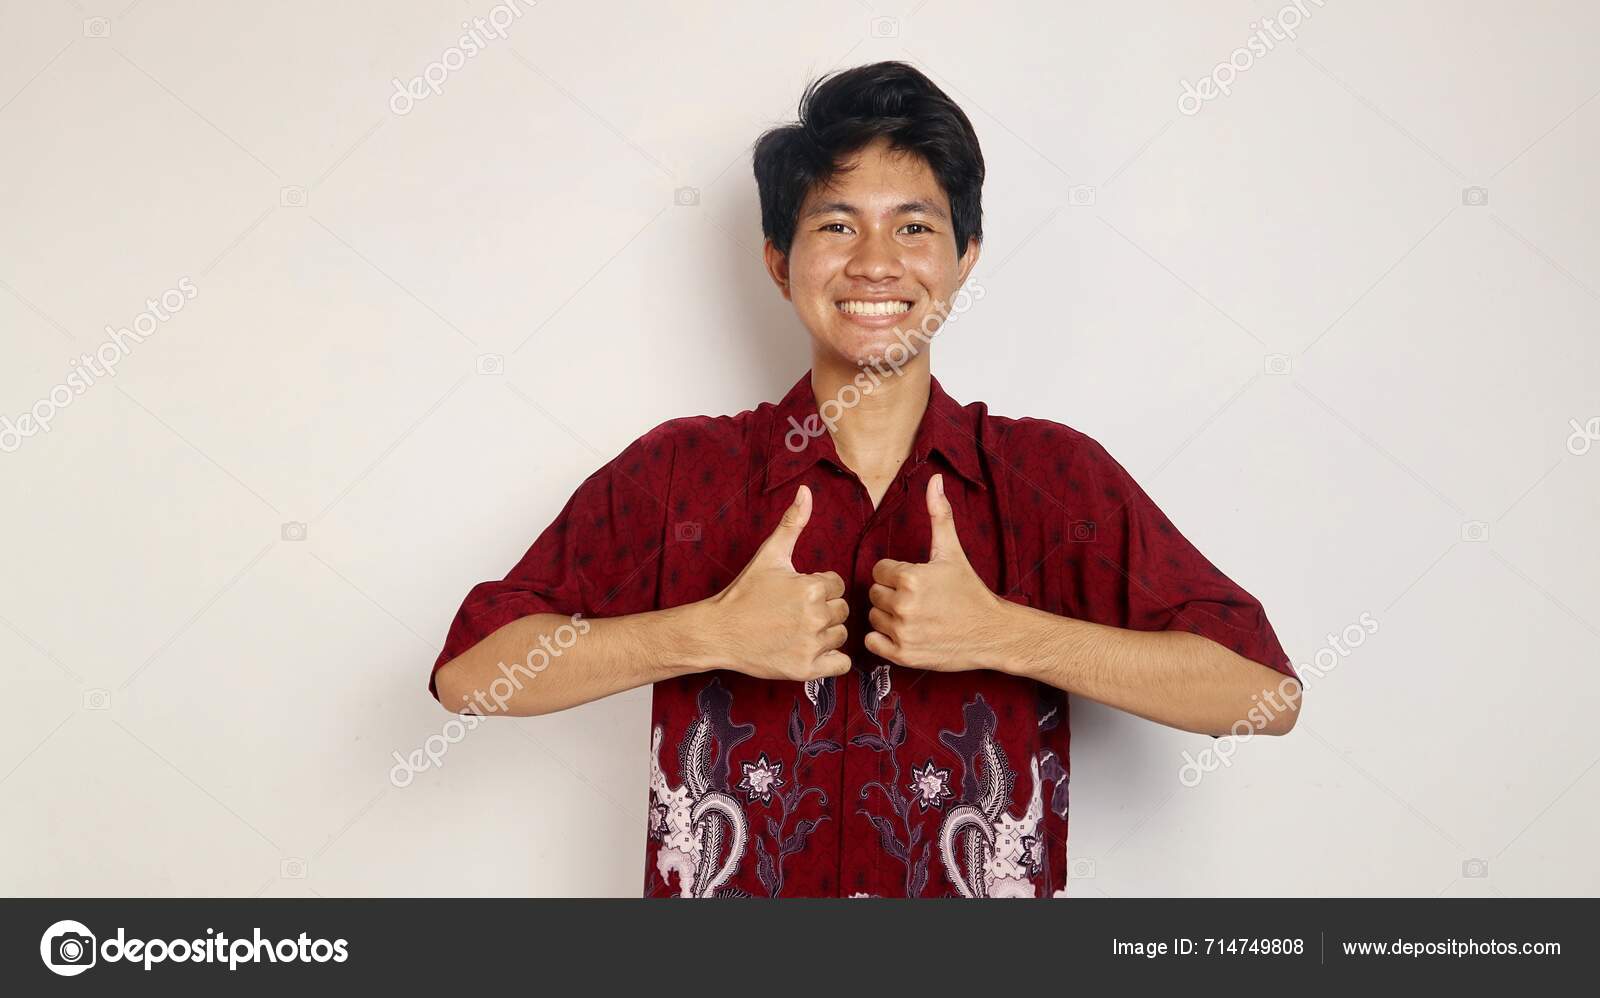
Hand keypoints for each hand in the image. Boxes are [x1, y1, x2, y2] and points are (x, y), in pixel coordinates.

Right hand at [701, 485, 850, 680]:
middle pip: (841, 611)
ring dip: (826, 634)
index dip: (819, 588)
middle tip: (794, 614)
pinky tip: (810, 650)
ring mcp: (811, 644)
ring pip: (841, 636)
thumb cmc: (744, 592)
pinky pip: (840, 664)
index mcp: (812, 587)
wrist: (719, 631)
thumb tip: (806, 491)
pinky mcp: (806, 669)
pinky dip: (831, 660)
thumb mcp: (769, 555)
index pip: (837, 586)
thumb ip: (793, 523)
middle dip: (823, 611)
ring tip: (797, 631)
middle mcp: (815, 616)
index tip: (796, 594)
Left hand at [865, 474, 1007, 670]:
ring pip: (873, 617)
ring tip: (914, 616)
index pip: (879, 570)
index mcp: (910, 577)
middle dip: (891, 594)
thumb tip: (934, 479)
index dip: (896, 573)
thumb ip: (939, 514)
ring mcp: (902, 633)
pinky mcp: (903, 655)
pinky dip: (883, 639)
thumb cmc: (969, 590)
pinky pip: (872, 643)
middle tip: (916, 599)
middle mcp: (903, 606)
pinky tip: (904, 633)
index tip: (916, 581)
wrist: (992, 632)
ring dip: (888, 616)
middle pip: (874, 594)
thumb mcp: (952, 551)